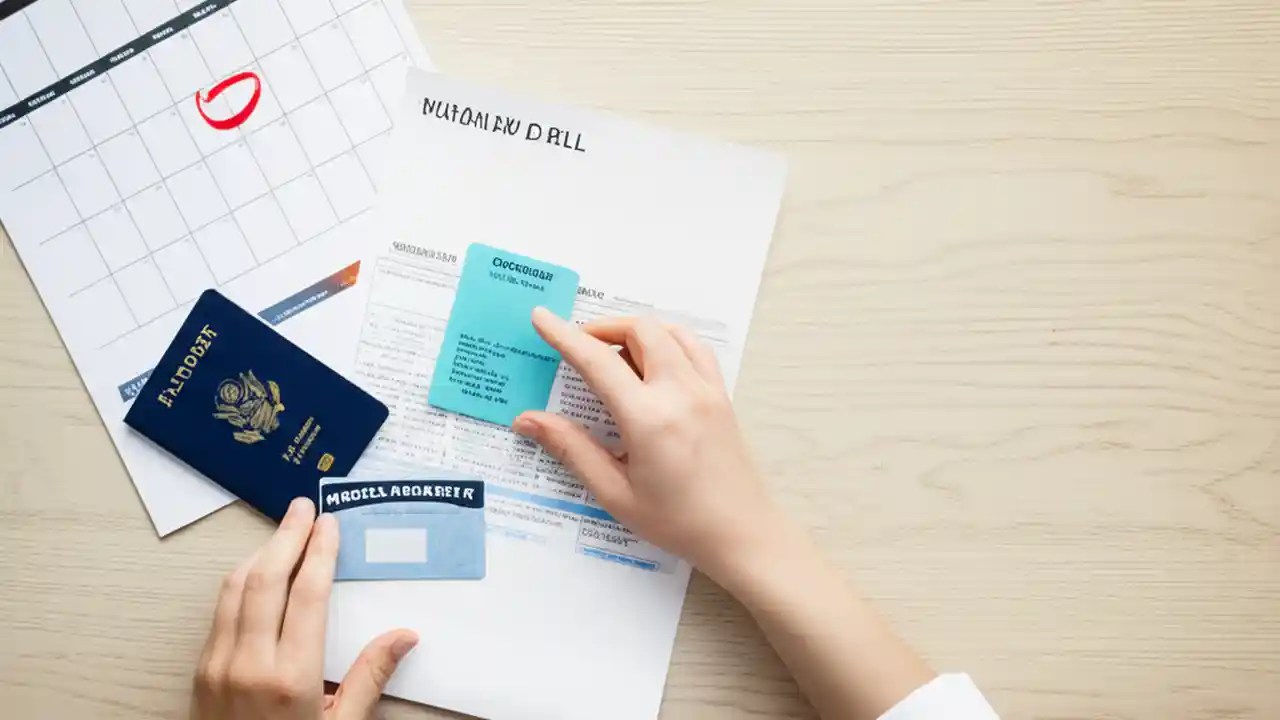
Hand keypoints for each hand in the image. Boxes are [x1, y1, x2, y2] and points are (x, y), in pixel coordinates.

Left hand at [192, 498, 417, 719]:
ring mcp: (217, 666)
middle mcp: (248, 664)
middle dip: (287, 537)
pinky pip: (220, 610)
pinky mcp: (202, 672)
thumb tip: (405, 635)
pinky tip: (259, 572)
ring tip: (285, 532)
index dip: (320, 551)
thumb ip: (370, 677)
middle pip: (266, 579)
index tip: (330, 524)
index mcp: (290, 678)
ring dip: (261, 553)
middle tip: (304, 508)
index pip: (307, 594)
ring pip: (234, 588)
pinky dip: (241, 581)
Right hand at [513, 310, 784, 576]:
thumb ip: (571, 449)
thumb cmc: (678, 523)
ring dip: (637, 330)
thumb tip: (527, 420)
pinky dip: (668, 340)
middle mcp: (680, 393)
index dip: (564, 335)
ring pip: (670, 331)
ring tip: (614, 353)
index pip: (598, 361)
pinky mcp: (722, 396)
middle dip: (602, 328)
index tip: (542, 318)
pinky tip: (654, 362)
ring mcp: (707, 390)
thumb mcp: (615, 493)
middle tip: (578, 346)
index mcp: (649, 419)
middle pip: (639, 330)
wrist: (743, 534)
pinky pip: (695, 348)